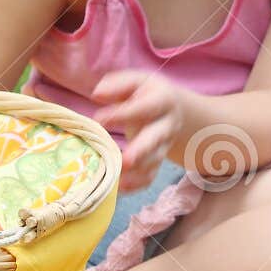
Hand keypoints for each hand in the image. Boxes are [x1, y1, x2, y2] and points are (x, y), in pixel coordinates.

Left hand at [91, 70, 185, 191]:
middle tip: (125, 161)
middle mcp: (168, 124)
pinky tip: (120, 189)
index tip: (99, 118)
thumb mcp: (135, 81)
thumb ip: (116, 85)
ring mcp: (165, 145)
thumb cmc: (145, 92)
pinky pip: (151, 175)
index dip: (123, 114)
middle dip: (141, 151)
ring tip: (118, 180)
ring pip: (154, 160)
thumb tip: (97, 95)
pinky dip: (137, 184)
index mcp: (163, 100)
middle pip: (156, 138)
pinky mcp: (158, 161)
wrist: (174, 109)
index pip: (144, 107)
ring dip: (137, 172)